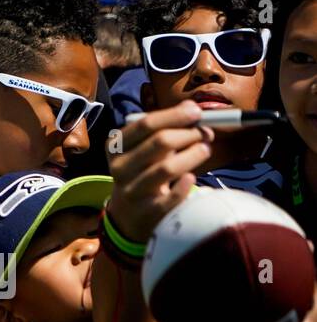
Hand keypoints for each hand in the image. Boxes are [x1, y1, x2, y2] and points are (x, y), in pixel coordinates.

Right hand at [108, 100, 213, 241]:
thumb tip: (193, 108)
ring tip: (205, 149)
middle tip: (206, 132)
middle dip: (188, 134)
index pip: (145, 124)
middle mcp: (120, 167)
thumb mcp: (141, 149)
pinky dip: (185, 186)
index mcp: (116, 147)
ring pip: (166, 168)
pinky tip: (191, 178)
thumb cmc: (142, 171)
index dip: (174, 116)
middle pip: (159, 143)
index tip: (197, 111)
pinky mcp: (147, 211)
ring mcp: (132, 190)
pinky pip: (171, 197)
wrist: (128, 213)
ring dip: (193, 155)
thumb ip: (163, 128)